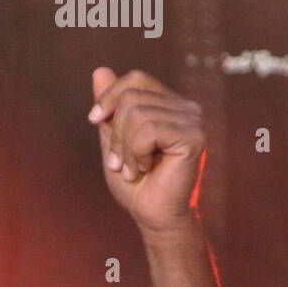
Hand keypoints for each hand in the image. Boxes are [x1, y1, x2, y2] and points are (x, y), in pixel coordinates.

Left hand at [88, 67, 205, 237]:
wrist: (153, 216)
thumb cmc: (136, 185)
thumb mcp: (114, 142)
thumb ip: (110, 109)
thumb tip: (99, 70)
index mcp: (169, 105)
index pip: (135, 79)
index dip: (110, 96)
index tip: (94, 120)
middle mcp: (186, 107)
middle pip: (131, 96)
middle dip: (115, 133)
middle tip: (120, 162)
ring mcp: (193, 119)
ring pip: (136, 113)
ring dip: (125, 148)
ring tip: (134, 169)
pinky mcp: (194, 135)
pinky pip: (148, 130)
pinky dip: (137, 153)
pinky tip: (146, 169)